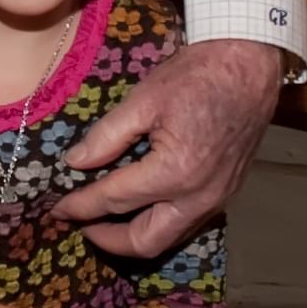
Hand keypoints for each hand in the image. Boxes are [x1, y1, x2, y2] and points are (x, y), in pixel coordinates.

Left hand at [54, 37, 280, 257]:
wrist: (248, 67)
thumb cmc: (195, 76)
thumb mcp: (144, 100)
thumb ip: (106, 136)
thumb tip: (75, 163)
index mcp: (175, 173)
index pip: (115, 199)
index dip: (82, 205)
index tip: (57, 207)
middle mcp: (198, 198)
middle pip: (145, 241)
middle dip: (107, 239)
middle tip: (79, 224)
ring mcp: (217, 200)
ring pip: (168, 238)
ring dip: (134, 235)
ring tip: (104, 221)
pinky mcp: (226, 194)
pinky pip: (187, 224)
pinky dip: (158, 223)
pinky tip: (141, 207)